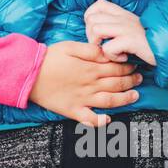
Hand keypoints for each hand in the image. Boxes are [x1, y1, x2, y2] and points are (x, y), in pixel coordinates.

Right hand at [28, 41, 142, 128]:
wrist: (28, 74)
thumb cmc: (49, 58)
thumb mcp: (69, 46)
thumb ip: (90, 50)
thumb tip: (108, 54)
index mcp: (89, 68)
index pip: (115, 68)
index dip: (127, 67)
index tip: (134, 65)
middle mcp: (89, 85)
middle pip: (116, 84)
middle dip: (130, 81)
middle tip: (139, 79)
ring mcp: (82, 99)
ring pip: (110, 101)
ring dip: (124, 99)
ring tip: (134, 96)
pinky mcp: (72, 110)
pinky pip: (89, 119)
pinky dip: (100, 122)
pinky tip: (108, 120)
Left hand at [83, 0, 155, 65]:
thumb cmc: (154, 43)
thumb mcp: (135, 30)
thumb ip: (119, 28)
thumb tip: (100, 34)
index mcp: (124, 14)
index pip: (98, 4)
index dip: (91, 18)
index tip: (100, 34)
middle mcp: (124, 18)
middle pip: (91, 18)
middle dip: (91, 35)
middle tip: (104, 46)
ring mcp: (127, 28)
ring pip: (96, 29)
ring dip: (100, 45)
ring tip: (112, 52)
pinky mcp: (132, 40)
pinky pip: (108, 48)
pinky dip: (112, 56)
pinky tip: (124, 58)